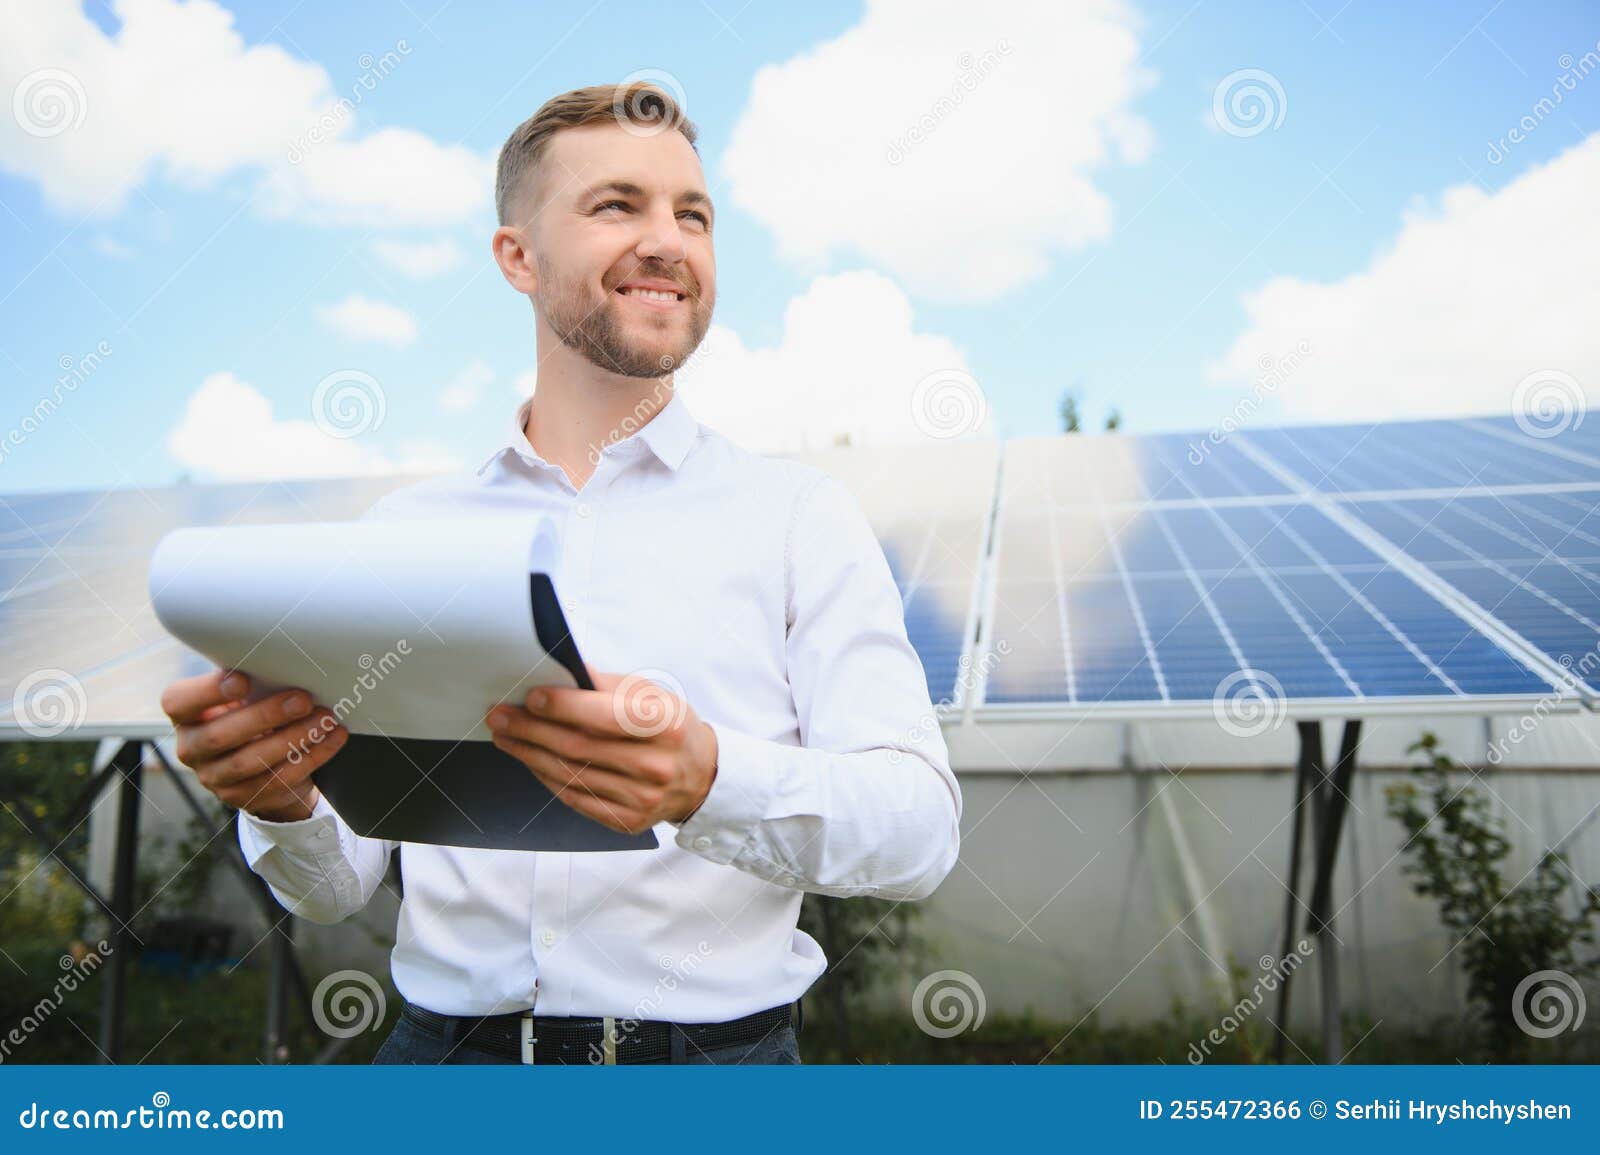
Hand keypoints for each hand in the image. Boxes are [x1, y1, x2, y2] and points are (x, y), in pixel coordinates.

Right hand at [160, 668, 346, 821]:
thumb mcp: (244, 695)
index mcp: (186, 714)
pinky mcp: (243, 797)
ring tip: (325, 718)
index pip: (178, 702)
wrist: (262, 764)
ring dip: (294, 738)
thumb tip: (285, 660)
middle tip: (303, 699)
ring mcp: (214, 778)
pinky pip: (278, 779)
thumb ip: (251, 681)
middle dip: (265, 716)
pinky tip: (332, 737)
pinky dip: (311, 757)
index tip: (242, 679)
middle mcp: (191, 748)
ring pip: (250, 762)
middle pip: (219, 735)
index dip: (207, 692)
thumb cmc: (252, 712)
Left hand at [485, 668, 717, 834]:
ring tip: (505, 736)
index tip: (531, 696)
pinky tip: (530, 760)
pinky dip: (546, 777)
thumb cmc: (670, 727)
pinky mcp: (627, 820)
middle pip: (579, 747)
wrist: (700, 775)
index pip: (605, 716)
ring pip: (570, 775)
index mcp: (665, 726)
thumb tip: (560, 670)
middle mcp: (655, 765)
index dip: (564, 706)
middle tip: (501, 715)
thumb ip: (605, 684)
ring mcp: (642, 798)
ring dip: (530, 754)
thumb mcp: (651, 695)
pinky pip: (574, 798)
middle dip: (531, 730)